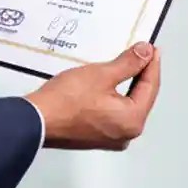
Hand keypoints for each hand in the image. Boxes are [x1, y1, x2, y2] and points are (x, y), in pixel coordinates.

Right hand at [24, 42, 161, 150]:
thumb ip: (128, 63)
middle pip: (140, 99)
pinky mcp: (96, 137)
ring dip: (126, 86)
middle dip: (140, 75)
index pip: (150, 87)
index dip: (151, 64)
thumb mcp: (101, 74)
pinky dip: (113, 98)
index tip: (151, 49)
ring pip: (126, 106)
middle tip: (141, 54)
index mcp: (132, 120)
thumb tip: (145, 53)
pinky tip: (108, 85)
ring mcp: (111, 138)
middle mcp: (126, 134)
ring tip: (125, 65)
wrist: (36, 120)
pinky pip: (113, 113)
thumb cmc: (66, 100)